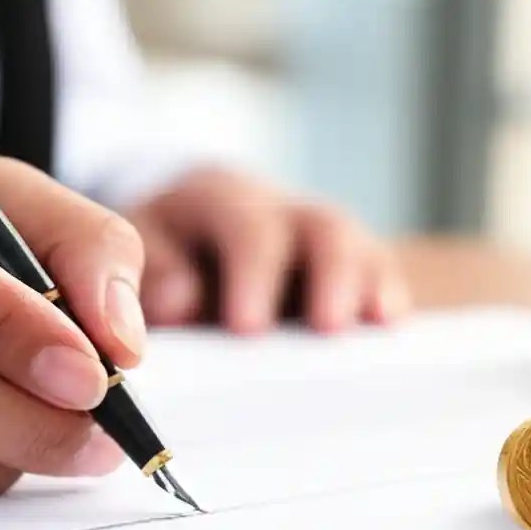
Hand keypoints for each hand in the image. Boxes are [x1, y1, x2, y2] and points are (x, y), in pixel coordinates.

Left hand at [127, 167, 410, 333]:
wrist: (189, 227)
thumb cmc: (165, 246)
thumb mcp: (140, 246)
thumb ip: (154, 271)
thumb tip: (178, 303)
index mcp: (224, 200)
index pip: (249, 228)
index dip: (255, 274)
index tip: (248, 327)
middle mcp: (286, 214)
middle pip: (326, 227)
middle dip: (332, 276)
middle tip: (328, 326)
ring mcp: (324, 243)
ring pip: (361, 250)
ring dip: (369, 288)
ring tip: (375, 327)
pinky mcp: (350, 273)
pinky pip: (379, 279)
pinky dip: (387, 300)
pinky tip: (389, 329)